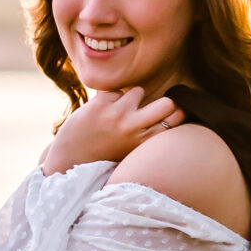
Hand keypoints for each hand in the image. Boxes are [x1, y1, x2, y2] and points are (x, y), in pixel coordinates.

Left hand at [41, 87, 183, 173]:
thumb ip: (149, 131)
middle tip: (154, 108)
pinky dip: (109, 99)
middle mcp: (133, 127)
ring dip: (130, 99)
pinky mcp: (100, 103)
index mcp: (144, 142)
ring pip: (138, 92)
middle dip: (164, 102)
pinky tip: (100, 113)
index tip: (176, 111)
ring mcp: (117, 114)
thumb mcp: (132, 149)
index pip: (177, 119)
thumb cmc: (105, 153)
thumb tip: (173, 106)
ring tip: (117, 115)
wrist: (70, 158)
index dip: (179, 112)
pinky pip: (115, 91)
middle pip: (168, 103)